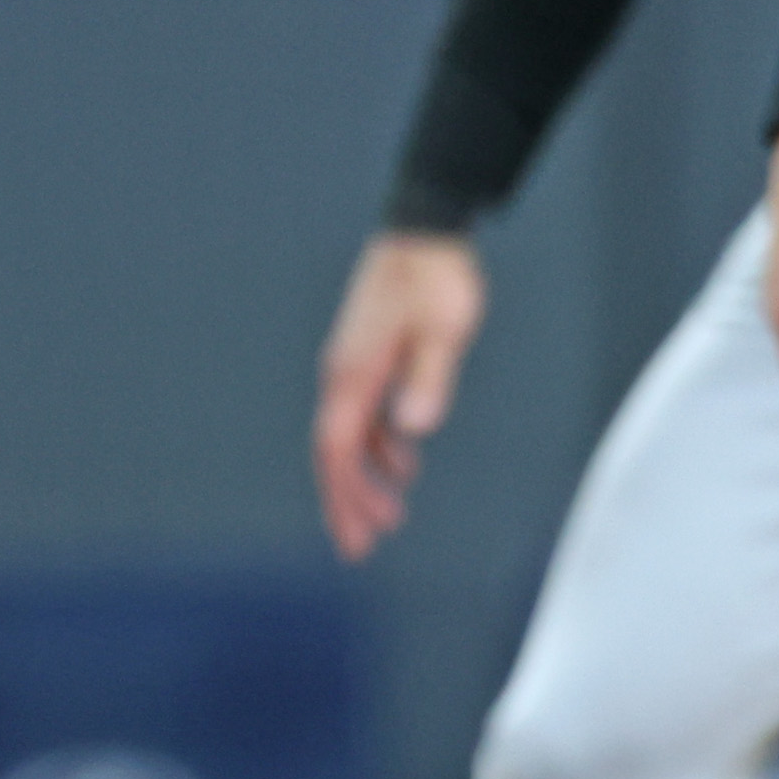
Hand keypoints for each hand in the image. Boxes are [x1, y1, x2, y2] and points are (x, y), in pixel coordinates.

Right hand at [310, 231, 485, 560]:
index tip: (356, 538)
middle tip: (362, 547)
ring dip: (366, 478)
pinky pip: (364, 416)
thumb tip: (412, 429)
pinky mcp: (370, 358)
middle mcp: (343, 373)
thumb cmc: (436, 281)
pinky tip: (404, 463)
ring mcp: (354, 366)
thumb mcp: (443, 332)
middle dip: (346, 501)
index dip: (344, 498)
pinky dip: (379, 446)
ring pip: (349, 436)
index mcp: (354, 374)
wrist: (423, 231)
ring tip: (392, 515)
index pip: (338, 450)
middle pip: (335, 452)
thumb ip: (429, 379)